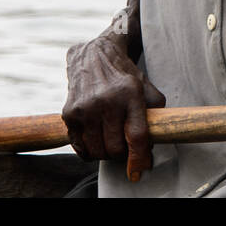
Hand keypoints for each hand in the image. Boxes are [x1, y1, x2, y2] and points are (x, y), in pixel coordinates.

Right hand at [62, 35, 165, 181]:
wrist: (93, 56)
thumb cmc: (123, 75)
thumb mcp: (145, 85)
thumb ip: (156, 110)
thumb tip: (155, 139)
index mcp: (130, 94)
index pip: (136, 135)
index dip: (140, 157)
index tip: (140, 169)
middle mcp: (106, 101)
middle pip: (115, 148)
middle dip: (122, 155)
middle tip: (125, 148)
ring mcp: (85, 108)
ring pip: (97, 151)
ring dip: (106, 154)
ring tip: (111, 143)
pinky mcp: (69, 114)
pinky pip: (80, 147)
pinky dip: (89, 151)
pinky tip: (96, 141)